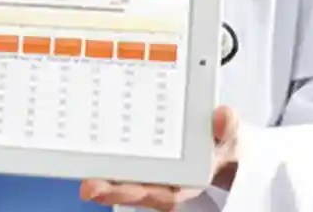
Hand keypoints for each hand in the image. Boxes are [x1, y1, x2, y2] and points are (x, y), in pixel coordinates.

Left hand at [79, 106, 240, 210]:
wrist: (218, 140)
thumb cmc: (219, 139)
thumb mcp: (229, 131)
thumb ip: (227, 125)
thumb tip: (220, 119)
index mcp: (189, 179)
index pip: (165, 193)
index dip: (145, 194)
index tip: (129, 190)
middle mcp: (167, 182)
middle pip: (139, 191)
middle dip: (115, 192)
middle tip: (91, 188)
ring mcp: (151, 175)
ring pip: (125, 183)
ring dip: (105, 184)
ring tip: (84, 182)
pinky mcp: (138, 164)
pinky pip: (119, 168)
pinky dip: (103, 166)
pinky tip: (83, 162)